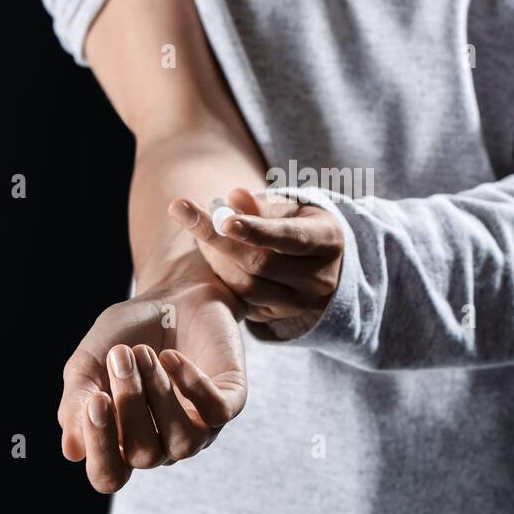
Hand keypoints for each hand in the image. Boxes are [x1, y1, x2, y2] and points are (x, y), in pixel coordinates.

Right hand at [58, 252, 246, 492]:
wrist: (173, 294)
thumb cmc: (127, 334)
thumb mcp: (90, 363)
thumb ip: (76, 404)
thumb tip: (72, 452)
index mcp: (124, 442)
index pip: (109, 476)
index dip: (101, 448)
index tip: (96, 400)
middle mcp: (164, 444)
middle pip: (145, 456)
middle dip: (130, 406)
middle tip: (121, 356)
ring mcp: (200, 426)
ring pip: (183, 441)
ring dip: (160, 396)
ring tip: (145, 353)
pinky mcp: (230, 401)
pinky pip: (216, 412)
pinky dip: (192, 385)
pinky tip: (171, 357)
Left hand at [170, 188, 343, 335]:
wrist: (318, 262)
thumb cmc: (298, 223)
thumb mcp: (289, 208)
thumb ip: (261, 205)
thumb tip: (235, 197)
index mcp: (328, 240)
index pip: (291, 237)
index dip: (256, 230)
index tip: (223, 221)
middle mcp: (320, 278)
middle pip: (262, 263)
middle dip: (219, 239)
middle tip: (185, 213)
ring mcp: (302, 303)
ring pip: (248, 286)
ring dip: (216, 259)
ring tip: (201, 234)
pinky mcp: (280, 317)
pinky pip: (243, 300)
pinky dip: (223, 277)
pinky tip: (214, 256)